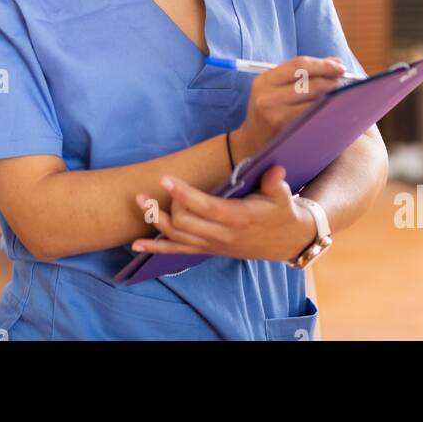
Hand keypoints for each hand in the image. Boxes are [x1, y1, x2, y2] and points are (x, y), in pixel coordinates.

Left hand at [131, 166, 316, 262]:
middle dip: (166, 204)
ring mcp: (212, 245)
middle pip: (184, 222)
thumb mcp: (283, 196)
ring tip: (139, 200)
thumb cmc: (281, 213)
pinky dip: (155, 248)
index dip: (183, 194)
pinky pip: (177, 251)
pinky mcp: (207, 250)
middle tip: (158, 186)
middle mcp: (222, 235)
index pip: (204, 207)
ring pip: (176, 237)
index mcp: (238, 218)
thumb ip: (275, 183)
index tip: (166, 179)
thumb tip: (276, 170)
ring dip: (154, 219)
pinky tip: (135, 245)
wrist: (287, 242)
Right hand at [231, 56, 346, 160]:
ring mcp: (275, 116)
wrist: (252, 143)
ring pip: (315, 100)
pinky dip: (327, 112)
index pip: (299, 65)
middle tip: (344, 83)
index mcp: (264, 80)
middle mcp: (267, 97)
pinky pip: (314, 116)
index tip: (340, 67)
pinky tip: (334, 111)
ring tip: (341, 96)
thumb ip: (302, 73)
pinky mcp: (285, 131)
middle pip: (310, 83)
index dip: (323, 64)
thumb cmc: (270, 111)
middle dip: (332, 81)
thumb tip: (336, 62)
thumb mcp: (276, 88)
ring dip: (333, 97)